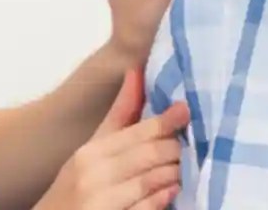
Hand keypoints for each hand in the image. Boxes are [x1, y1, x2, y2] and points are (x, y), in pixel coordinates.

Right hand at [35, 69, 190, 209]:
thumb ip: (119, 115)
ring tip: (186, 167)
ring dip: (174, 173)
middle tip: (192, 145)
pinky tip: (172, 192)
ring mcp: (100, 202)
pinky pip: (145, 209)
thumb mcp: (91, 149)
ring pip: (151, 180)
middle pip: (148, 154)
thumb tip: (137, 72)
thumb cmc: (75, 186)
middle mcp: (93, 174)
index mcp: (89, 151)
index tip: (185, 110)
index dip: (165, 121)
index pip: (135, 132)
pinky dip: (162, 199)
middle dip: (175, 148)